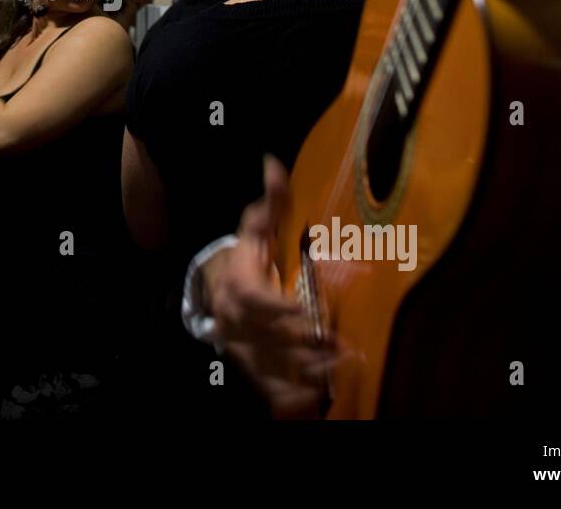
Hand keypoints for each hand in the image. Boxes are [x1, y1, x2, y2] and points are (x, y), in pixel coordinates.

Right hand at [206, 155, 337, 417]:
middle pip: (270, 337)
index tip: (305, 312)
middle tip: (340, 344)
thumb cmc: (250, 256)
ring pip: (273, 366)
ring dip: (307, 372)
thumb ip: (271, 200)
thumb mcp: (257, 227)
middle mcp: (236, 321)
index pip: (256, 301)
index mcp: (238, 285)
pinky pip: (270, 389)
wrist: (219, 290)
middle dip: (305, 344)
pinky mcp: (252, 368)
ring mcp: (243, 347)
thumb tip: (272, 163)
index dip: (279, 309)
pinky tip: (318, 397)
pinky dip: (291, 397)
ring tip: (341, 367)